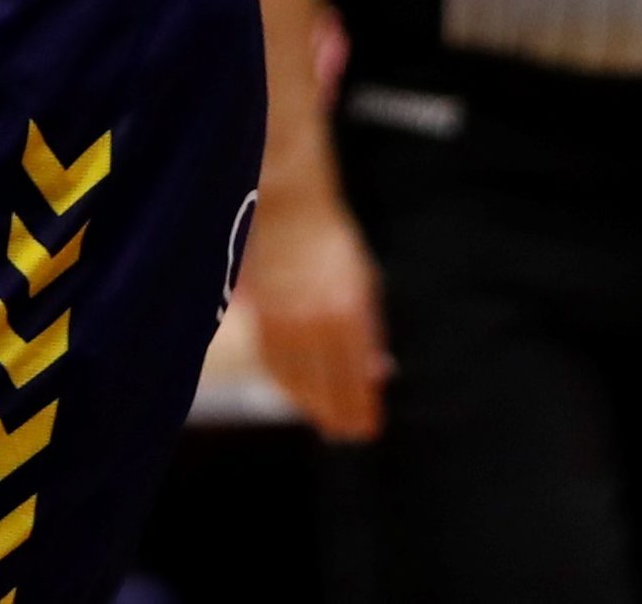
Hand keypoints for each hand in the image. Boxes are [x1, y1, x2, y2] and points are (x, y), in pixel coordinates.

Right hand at [239, 186, 385, 440]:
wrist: (290, 207)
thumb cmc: (334, 246)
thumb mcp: (364, 283)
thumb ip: (370, 329)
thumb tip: (379, 373)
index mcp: (350, 310)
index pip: (356, 375)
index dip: (361, 407)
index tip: (367, 429)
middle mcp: (317, 318)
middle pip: (327, 384)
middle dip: (338, 413)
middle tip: (347, 434)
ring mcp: (286, 317)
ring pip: (297, 378)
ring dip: (311, 404)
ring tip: (324, 420)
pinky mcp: (262, 313)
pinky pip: (272, 361)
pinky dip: (284, 382)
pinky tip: (295, 393)